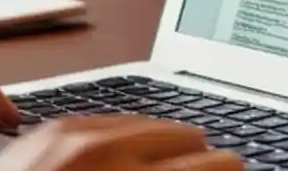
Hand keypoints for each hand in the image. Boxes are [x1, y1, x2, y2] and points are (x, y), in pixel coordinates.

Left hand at [0, 117, 241, 170]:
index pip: (206, 166)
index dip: (226, 169)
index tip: (236, 170)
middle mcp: (103, 153)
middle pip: (182, 136)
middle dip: (199, 155)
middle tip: (212, 164)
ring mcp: (74, 136)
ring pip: (147, 123)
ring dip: (166, 141)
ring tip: (179, 155)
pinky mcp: (51, 128)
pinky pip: (109, 121)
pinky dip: (128, 135)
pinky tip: (133, 150)